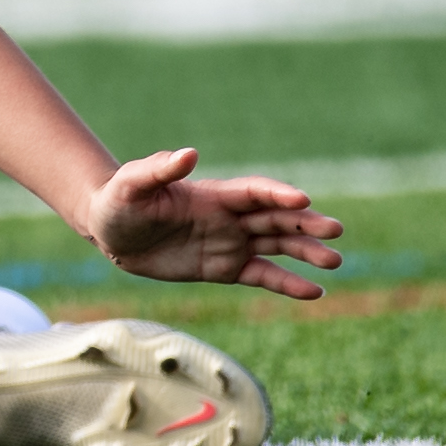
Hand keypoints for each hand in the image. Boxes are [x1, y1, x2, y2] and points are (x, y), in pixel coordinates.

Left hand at [84, 147, 344, 299]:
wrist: (109, 232)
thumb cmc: (119, 201)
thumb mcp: (132, 185)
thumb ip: (159, 170)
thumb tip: (188, 153)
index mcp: (213, 195)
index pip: (255, 192)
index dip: (278, 194)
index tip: (303, 199)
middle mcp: (229, 217)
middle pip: (276, 218)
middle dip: (306, 223)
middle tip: (336, 231)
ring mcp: (230, 243)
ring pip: (277, 246)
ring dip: (306, 252)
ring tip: (335, 261)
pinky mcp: (223, 269)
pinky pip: (262, 276)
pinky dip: (287, 283)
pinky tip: (314, 292)